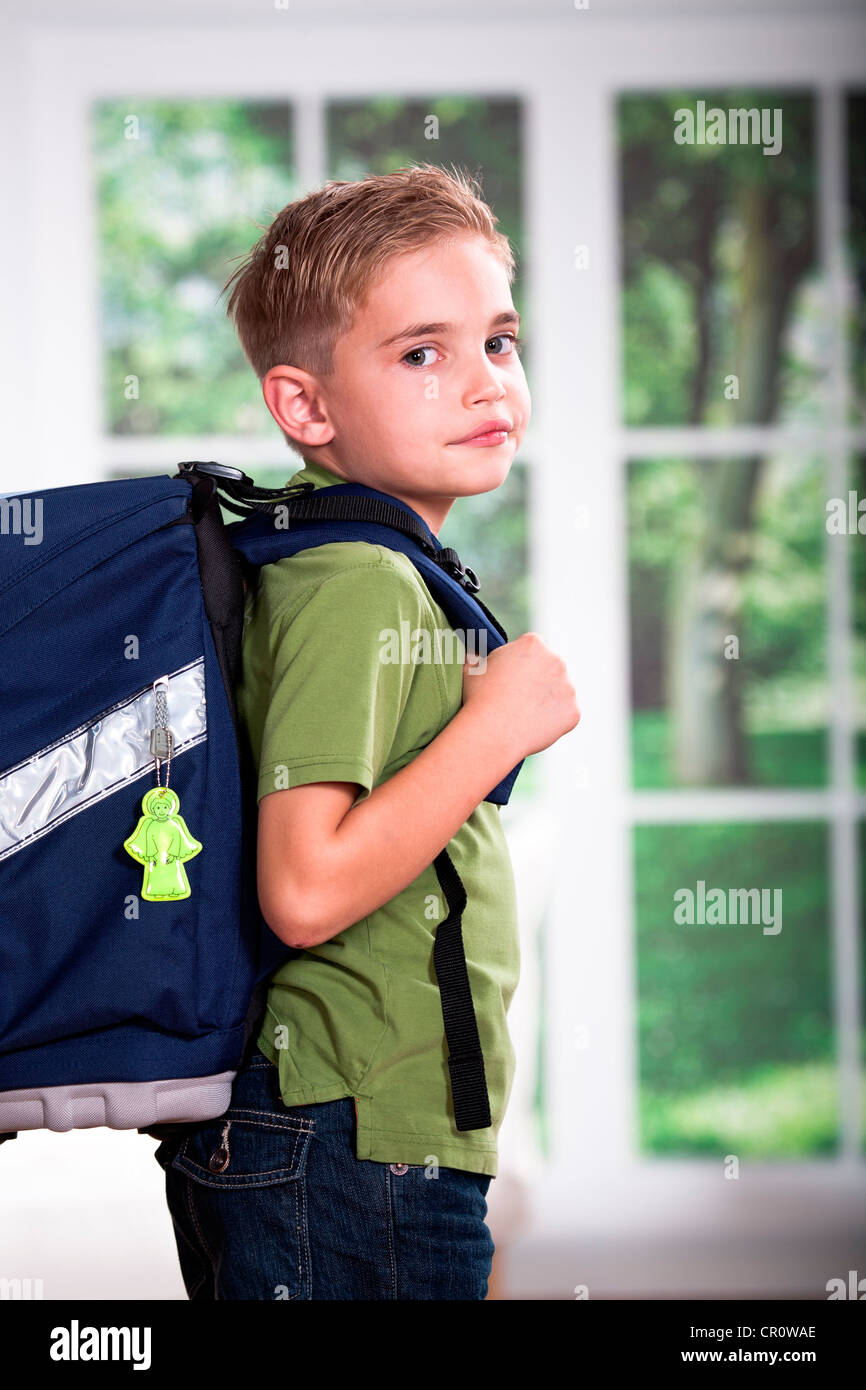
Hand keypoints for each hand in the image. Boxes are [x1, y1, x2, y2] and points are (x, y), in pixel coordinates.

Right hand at [461, 632, 580, 758]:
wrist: (493, 731)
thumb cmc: (479, 697)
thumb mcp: (471, 669)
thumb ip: (477, 658)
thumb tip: (473, 655)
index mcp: (533, 644)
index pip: (532, 648)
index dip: (520, 663)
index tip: (510, 677)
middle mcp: (557, 661)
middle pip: (550, 668)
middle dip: (538, 679)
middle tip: (518, 698)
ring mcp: (568, 688)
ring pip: (560, 692)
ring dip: (548, 700)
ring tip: (524, 715)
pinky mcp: (573, 712)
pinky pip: (565, 715)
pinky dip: (554, 722)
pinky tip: (534, 727)